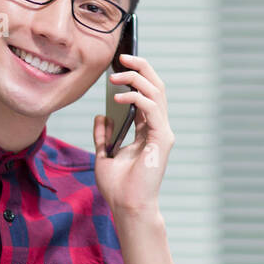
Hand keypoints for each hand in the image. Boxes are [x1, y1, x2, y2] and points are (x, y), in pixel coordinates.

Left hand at [92, 53, 173, 217]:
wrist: (126, 206)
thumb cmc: (118, 187)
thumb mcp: (104, 154)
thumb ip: (103, 135)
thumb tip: (101, 116)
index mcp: (146, 130)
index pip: (146, 94)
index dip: (136, 75)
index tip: (119, 63)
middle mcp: (157, 128)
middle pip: (156, 87)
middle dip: (141, 68)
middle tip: (122, 57)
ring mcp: (162, 133)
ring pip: (157, 93)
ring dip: (137, 79)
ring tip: (116, 76)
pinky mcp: (162, 139)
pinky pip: (152, 109)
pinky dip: (136, 98)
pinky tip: (119, 96)